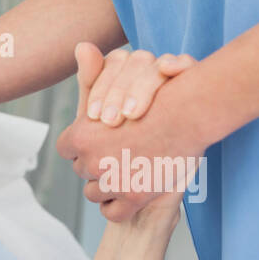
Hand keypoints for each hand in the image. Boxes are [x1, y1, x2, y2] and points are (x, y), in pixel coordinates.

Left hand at [57, 44, 204, 221]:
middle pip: (81, 170)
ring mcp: (112, 183)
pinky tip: (131, 192)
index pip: (66, 148)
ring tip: (127, 169)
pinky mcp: (133, 201)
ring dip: (106, 186)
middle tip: (119, 153)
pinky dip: (118, 206)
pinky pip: (111, 212)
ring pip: (93, 193)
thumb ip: (92, 77)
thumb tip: (80, 47)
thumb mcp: (119, 86)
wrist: (192, 118)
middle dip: (96, 163)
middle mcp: (92, 161)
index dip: (83, 143)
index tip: (101, 138)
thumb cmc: (154, 100)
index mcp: (80, 136)